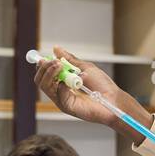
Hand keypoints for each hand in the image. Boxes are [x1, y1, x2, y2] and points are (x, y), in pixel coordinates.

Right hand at [34, 46, 153, 142]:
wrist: (114, 99)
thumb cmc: (102, 86)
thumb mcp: (85, 67)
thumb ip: (69, 60)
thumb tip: (56, 49)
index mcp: (62, 82)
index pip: (44, 74)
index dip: (43, 65)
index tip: (46, 57)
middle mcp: (59, 91)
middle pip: (41, 80)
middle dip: (45, 68)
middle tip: (54, 61)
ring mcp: (62, 100)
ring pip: (45, 86)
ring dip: (50, 73)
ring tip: (60, 66)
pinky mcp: (67, 107)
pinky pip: (58, 95)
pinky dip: (62, 86)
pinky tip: (72, 81)